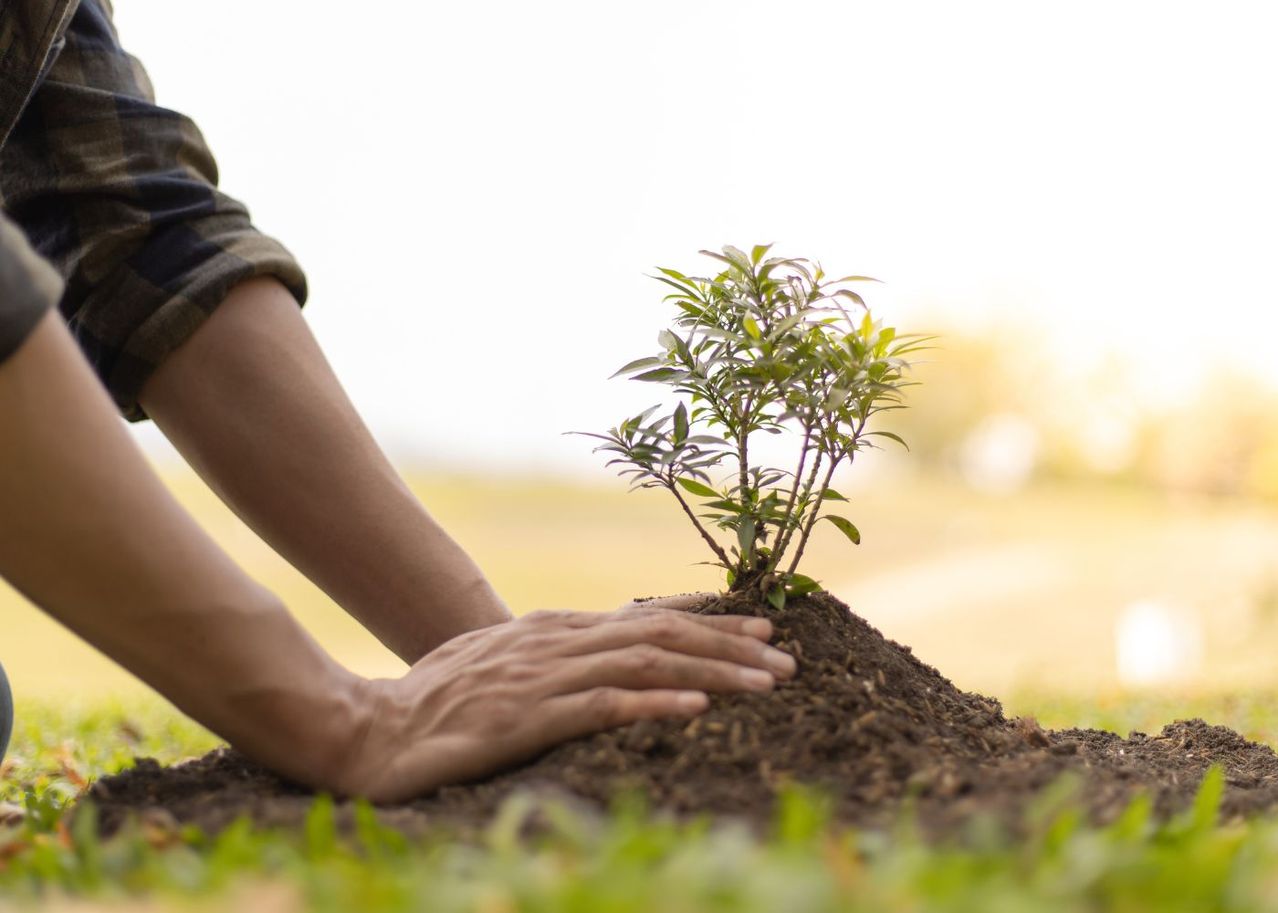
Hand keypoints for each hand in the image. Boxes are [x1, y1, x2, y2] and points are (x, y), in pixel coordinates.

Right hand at [331, 605, 796, 801]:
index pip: (646, 619)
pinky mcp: (525, 719)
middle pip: (660, 634)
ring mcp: (541, 678)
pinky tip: (696, 708)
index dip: (709, 623)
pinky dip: (653, 702)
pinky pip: (601, 706)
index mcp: (552, 630)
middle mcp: (555, 642)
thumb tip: (605, 654)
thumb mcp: (501, 664)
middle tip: (787, 658)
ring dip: (713, 669)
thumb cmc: (435, 702)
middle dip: (730, 645)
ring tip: (768, 682)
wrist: (368, 730)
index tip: (762, 629)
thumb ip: (553, 655)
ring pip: (645, 662)